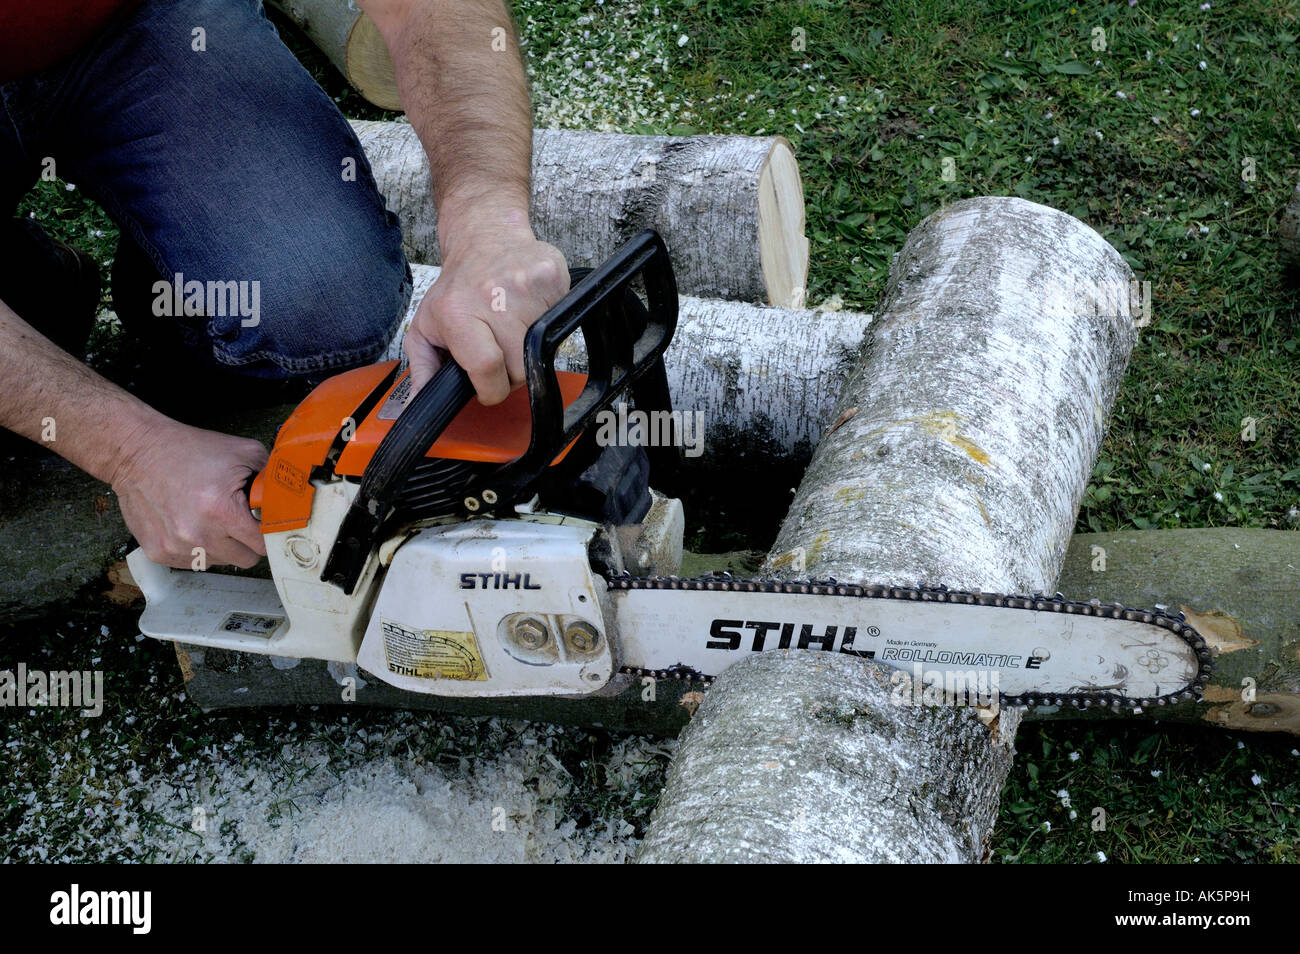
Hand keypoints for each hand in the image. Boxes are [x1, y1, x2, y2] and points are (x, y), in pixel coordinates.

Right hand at [112, 420, 268, 568]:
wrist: (137, 452)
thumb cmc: (187, 451)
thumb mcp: (243, 453)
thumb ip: (271, 478)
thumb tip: (288, 499)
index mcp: (222, 511)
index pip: (263, 545)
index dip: (267, 532)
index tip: (263, 524)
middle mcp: (198, 534)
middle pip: (245, 559)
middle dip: (247, 540)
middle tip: (238, 520)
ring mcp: (176, 547)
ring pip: (220, 562)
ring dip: (222, 545)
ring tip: (210, 517)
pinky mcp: (159, 552)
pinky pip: (194, 562)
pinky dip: (198, 548)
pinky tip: (192, 523)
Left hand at [404, 220, 568, 404]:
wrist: (484, 238)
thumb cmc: (457, 288)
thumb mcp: (426, 327)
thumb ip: (422, 369)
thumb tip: (416, 405)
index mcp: (458, 313)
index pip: (486, 368)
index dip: (489, 388)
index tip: (486, 384)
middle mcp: (493, 297)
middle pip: (520, 368)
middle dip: (511, 371)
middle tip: (499, 349)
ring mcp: (527, 286)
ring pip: (544, 351)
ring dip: (530, 349)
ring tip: (513, 328)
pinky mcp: (553, 278)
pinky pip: (560, 323)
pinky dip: (547, 325)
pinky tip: (529, 311)